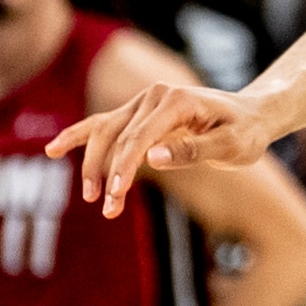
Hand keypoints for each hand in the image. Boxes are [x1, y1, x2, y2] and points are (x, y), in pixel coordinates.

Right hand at [50, 80, 277, 215]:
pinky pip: (104, 125)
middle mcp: (155, 97)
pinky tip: (52, 149)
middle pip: (117, 136)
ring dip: (93, 165)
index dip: (124, 167)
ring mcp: (143, 102)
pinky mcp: (139, 114)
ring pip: (105, 132)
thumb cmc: (246, 132)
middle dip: (108, 174)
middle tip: (108, 208)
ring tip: (89, 197)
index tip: (116, 194)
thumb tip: (152, 159)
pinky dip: (78, 137)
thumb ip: (194, 151)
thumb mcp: (232, 146)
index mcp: (177, 101)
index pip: (140, 137)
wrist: (252, 115)